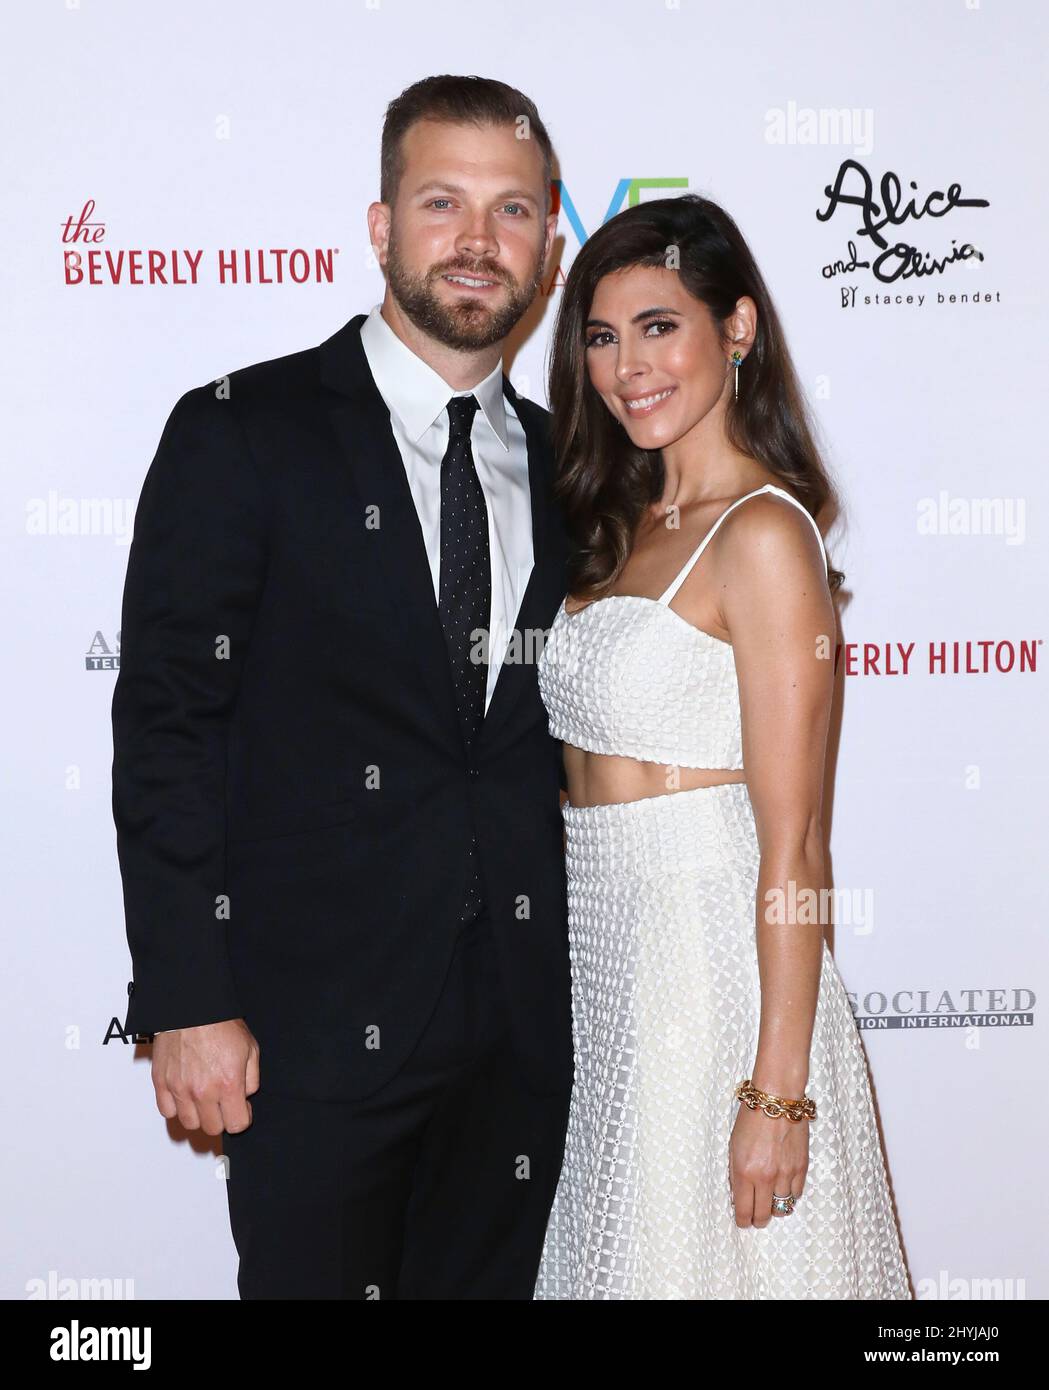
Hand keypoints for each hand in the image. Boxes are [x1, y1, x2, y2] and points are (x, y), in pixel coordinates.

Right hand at [150, 1019, 259, 1136]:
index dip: (243, 1118)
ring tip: (203, 1098)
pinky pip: (167, 1111)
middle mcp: (203, 1091)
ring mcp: (179, 1089)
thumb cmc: (222, 1024)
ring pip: (189, 1123)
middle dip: (221, 1118)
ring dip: (199, 1115)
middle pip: (212, 1128)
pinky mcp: (161, 1082)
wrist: (192, 1007)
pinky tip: (185, 1094)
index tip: (241, 1107)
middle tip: (222, 1101)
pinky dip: (176, 1107)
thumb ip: (252, 1079)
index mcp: (228, 1084)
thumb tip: (244, 1097)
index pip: (237, 1125)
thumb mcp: (251, 1048)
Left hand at [728, 1102, 808, 1228]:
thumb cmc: (750, 1118)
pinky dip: (789, 1195)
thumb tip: (739, 1196)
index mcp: (743, 1171)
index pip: (744, 1210)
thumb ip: (736, 1173)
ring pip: (782, 1208)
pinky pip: (796, 1194)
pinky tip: (783, 1187)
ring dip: (775, 1208)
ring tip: (769, 1201)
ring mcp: (785, 1174)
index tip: (742, 1221)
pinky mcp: (801, 1168)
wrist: (777, 1099)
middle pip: (763, 1215)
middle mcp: (765, 1177)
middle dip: (757, 1220)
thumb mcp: (733, 1146)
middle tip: (755, 1218)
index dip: (743, 1221)